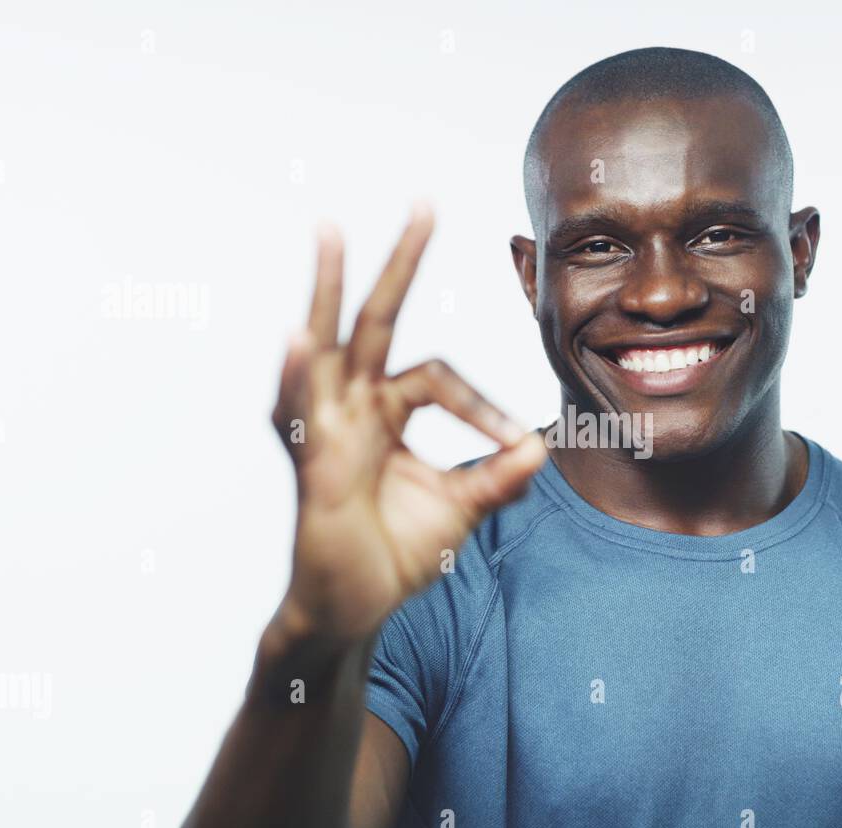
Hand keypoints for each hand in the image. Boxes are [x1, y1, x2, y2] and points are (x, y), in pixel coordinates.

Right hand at [268, 205, 545, 649]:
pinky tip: (300, 336)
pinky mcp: (310, 466)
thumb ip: (497, 479)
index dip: (483, 406)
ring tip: (330, 230)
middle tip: (425, 203)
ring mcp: (326, 430)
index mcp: (389, 411)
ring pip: (327, 345)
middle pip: (377, 320)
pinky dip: (298, 376)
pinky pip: (301, 413)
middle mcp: (353, 407)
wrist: (352, 610)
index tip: (518, 446)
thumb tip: (543, 448)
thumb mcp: (460, 510)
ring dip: (327, 288)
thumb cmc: (394, 554)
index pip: (440, 377)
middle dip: (401, 262)